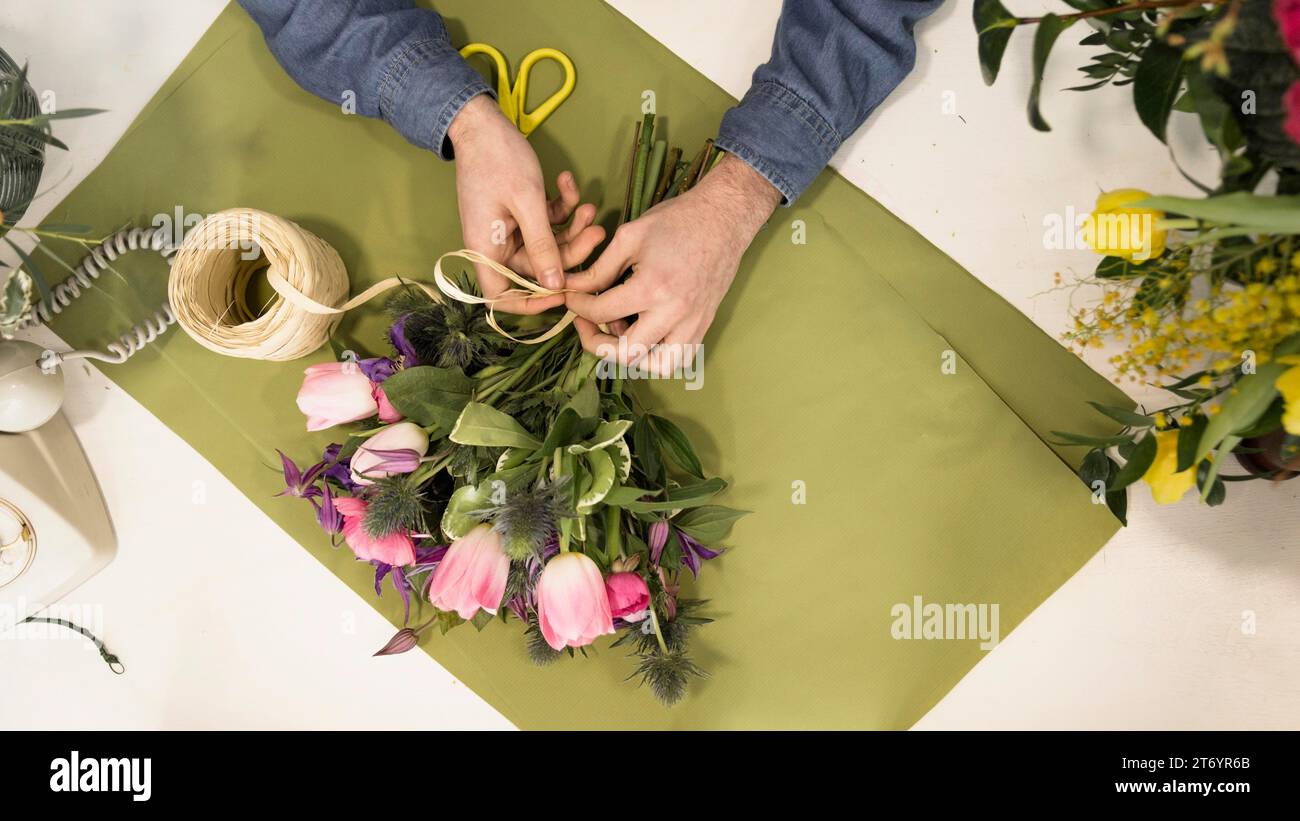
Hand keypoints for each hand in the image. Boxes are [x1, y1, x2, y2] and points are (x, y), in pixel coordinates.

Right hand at [449, 94, 604, 313]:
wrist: (483, 122)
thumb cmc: (498, 160)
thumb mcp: (526, 203)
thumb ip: (543, 247)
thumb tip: (555, 286)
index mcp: (487, 250)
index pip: (502, 297)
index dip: (531, 304)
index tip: (562, 294)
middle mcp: (497, 245)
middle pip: (538, 268)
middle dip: (570, 251)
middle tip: (596, 231)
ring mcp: (510, 229)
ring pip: (549, 245)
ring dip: (572, 227)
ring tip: (590, 206)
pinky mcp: (521, 212)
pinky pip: (548, 222)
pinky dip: (562, 207)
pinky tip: (568, 182)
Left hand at [564, 154, 779, 373]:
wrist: (723, 218)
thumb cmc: (677, 221)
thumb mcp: (629, 236)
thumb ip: (599, 268)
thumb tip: (572, 287)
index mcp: (652, 287)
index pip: (602, 313)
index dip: (578, 306)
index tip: (571, 298)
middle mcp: (674, 313)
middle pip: (626, 353)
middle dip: (595, 342)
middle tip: (586, 323)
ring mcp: (693, 323)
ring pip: (657, 365)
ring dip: (632, 358)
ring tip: (619, 334)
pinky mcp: (704, 325)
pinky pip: (679, 358)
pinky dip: (658, 356)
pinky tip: (645, 336)